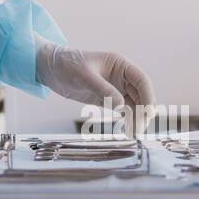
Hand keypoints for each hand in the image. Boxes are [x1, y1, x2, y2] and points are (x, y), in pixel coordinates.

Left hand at [37, 42, 155, 132]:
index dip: (148, 96)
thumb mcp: (85, 76)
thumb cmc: (67, 64)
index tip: (149, 112)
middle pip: (140, 94)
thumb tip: (122, 106)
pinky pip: (122, 110)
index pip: (141, 80)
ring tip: (135, 133)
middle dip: (143, 111)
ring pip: (133, 104)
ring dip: (137, 118)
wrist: (49, 68)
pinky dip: (127, 119)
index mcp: (120, 64)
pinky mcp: (105, 98)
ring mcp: (114, 88)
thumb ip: (103, 90)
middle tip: (141, 128)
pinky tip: (128, 130)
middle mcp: (121, 76)